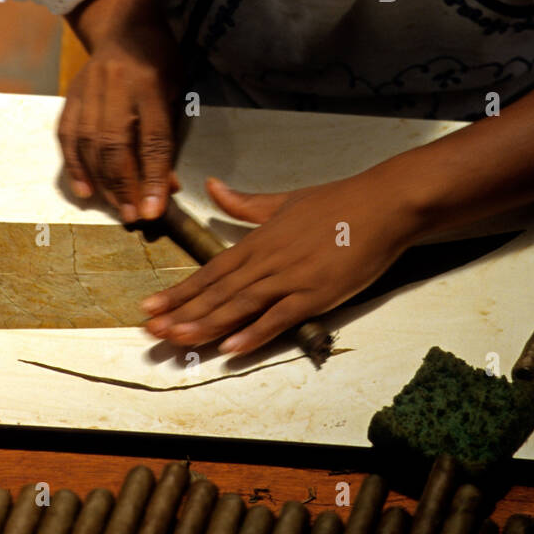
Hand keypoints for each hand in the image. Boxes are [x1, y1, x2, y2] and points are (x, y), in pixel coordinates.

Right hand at [57, 33, 181, 223]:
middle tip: (133, 216)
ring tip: (116, 208)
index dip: (153, 177)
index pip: (153, 139)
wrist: (124, 23)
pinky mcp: (71, 96)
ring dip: (102, 182)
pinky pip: (67, 136)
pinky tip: (85, 190)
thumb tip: (166, 185)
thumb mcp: (176, 89)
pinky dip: (74, 166)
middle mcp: (115, 88)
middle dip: (124, 186)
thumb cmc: (159, 59)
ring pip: (89, 144)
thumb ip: (169, 134)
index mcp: (149, 84)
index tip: (154, 210)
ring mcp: (88, 91)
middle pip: (116, 145)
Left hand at [141, 171, 417, 355]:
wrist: (381, 204)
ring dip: (207, 324)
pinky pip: (279, 317)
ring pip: (240, 305)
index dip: (180, 290)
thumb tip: (213, 187)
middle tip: (152, 331)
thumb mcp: (285, 200)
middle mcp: (268, 260)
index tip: (151, 305)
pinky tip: (232, 347)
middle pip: (218, 291)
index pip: (211, 269)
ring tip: (178, 339)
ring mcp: (291, 277)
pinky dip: (255, 332)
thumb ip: (246, 203)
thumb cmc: (338, 202)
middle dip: (182, 313)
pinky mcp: (316, 293)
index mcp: (260, 239)